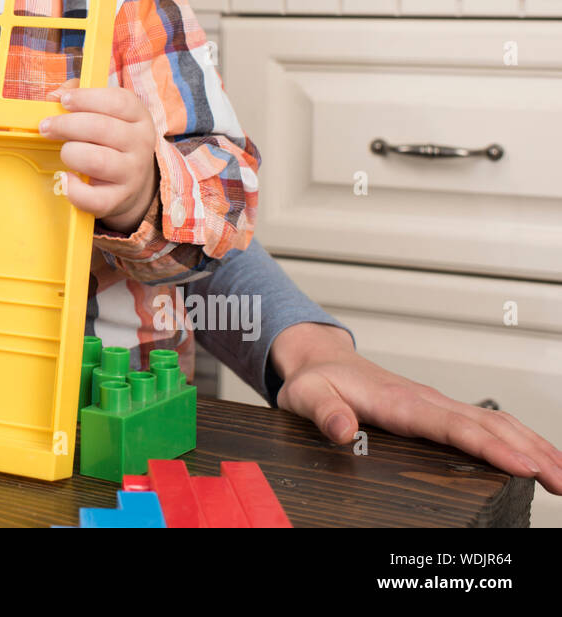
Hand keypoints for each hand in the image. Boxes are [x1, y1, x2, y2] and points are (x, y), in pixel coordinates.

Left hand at [37, 77, 158, 234]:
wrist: (133, 183)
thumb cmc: (109, 139)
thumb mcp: (104, 111)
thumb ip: (79, 95)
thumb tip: (54, 95)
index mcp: (138, 116)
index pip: (118, 101)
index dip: (86, 98)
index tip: (64, 100)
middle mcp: (141, 143)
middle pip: (102, 128)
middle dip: (66, 125)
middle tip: (46, 127)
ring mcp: (132, 173)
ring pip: (97, 161)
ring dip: (71, 153)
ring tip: (65, 152)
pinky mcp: (118, 199)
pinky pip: (93, 198)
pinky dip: (73, 189)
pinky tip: (66, 178)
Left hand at [271, 322, 561, 493]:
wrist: (319, 359)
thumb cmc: (316, 380)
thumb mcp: (305, 396)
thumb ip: (323, 412)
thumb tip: (341, 429)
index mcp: (398, 401)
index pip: (452, 426)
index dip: (489, 448)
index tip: (521, 467)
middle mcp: (424, 400)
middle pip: (488, 426)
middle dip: (529, 453)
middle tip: (561, 482)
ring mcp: (434, 403)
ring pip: (495, 423)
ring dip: (532, 446)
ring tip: (561, 475)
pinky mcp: (438, 409)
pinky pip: (485, 423)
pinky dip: (517, 439)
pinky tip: (534, 456)